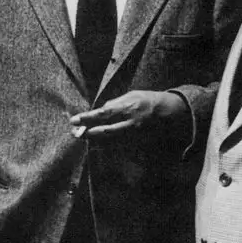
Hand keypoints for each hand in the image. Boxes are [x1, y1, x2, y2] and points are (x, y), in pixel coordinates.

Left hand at [70, 90, 189, 142]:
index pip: (103, 113)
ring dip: (97, 140)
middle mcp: (130, 123)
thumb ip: (115, 103)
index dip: (87, 118)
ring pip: (111, 141)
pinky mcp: (138, 143)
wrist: (167, 112)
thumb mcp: (131, 96)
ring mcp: (135, 135)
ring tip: (86, 137)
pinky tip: (100, 144)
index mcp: (128, 108)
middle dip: (89, 133)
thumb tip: (100, 110)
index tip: (73, 120)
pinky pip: (121, 147)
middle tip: (76, 134)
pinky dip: (109, 145)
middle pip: (105, 131)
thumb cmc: (146, 101)